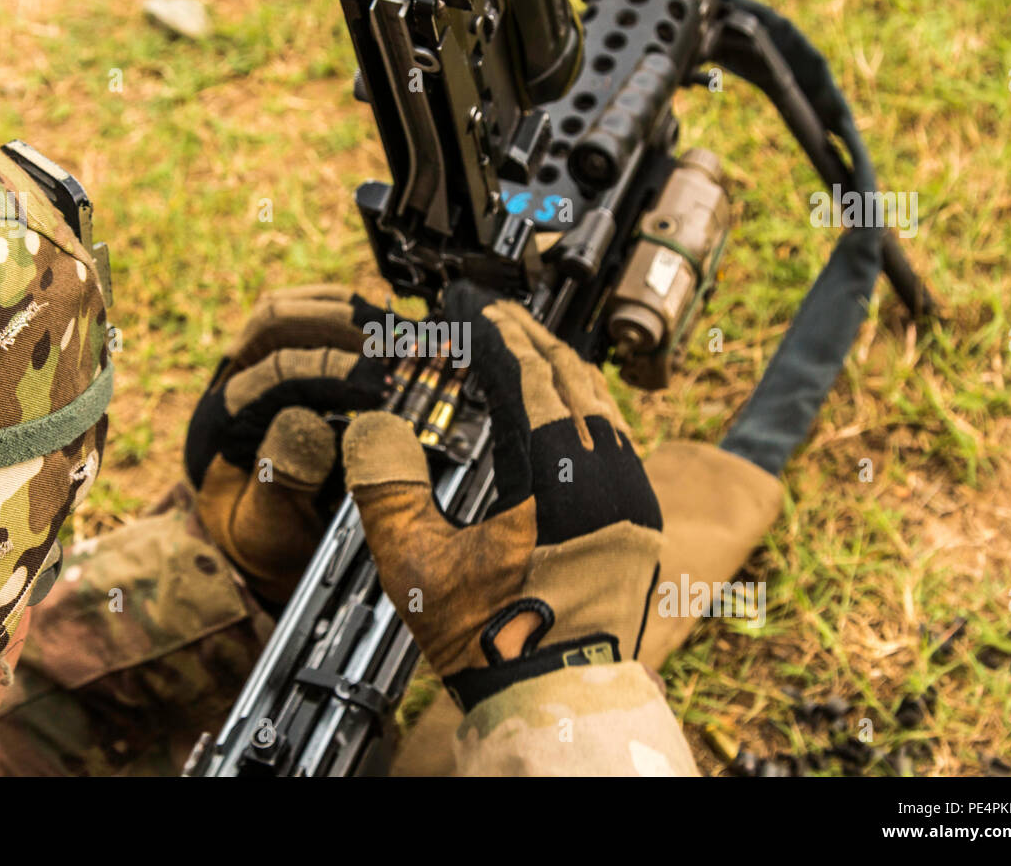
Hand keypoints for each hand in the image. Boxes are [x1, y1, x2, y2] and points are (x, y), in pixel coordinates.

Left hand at [184, 285, 394, 601]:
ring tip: (393, 331)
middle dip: (337, 328)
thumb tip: (306, 420)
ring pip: (283, 310)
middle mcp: (228, 386)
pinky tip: (378, 324)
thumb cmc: (267, 540)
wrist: (256, 541)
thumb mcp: (269, 532)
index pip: (275, 375)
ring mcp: (245, 366)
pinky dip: (338, 310)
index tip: (379, 386)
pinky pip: (295, 313)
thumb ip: (281, 483)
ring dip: (340, 312)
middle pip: (273, 324)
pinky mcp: (267, 357)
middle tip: (392, 348)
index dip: (331, 372)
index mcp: (223, 426)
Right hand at [341, 280, 663, 710]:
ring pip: (604, 408)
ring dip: (565, 374)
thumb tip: (371, 427)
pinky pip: (618, 442)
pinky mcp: (639, 523)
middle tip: (499, 319)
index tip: (475, 312)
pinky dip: (588, 412)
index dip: (499, 338)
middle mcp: (609, 477)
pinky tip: (568, 416)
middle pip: (575, 381)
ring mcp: (633, 500)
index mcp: (560, 476)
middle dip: (534, 343)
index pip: (531, 377)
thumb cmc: (491, 639)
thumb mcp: (417, 563)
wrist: (554, 698)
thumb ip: (387, 487)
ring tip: (531, 352)